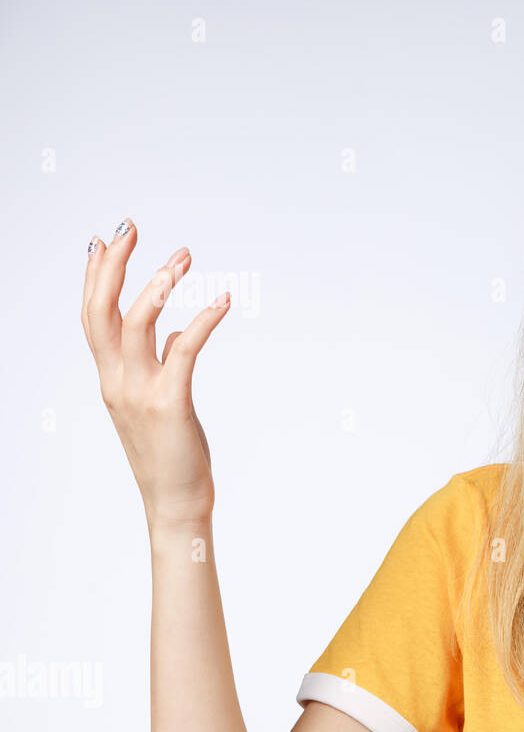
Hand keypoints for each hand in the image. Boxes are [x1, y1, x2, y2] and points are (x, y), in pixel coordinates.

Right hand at [82, 218, 231, 528]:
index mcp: (111, 378)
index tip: (101, 240)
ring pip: (136, 323)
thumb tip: (177, 335)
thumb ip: (163, 365)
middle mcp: (116, 380)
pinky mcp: (169, 402)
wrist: (175, 504)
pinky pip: (184, 349)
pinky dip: (203, 320)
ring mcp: (139, 391)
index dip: (95, 276)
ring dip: (159, 283)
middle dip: (112, 264)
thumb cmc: (172, 455)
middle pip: (101, 310)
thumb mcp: (161, 404)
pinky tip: (222, 299)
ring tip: (183, 254)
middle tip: (130, 227)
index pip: (93, 317)